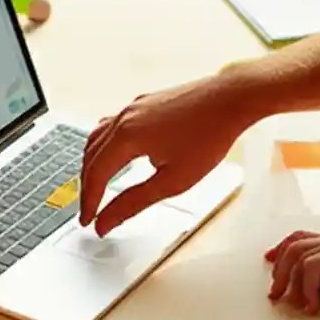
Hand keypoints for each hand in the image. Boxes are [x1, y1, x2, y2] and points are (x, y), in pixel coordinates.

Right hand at [80, 74, 262, 236]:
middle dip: (87, 186)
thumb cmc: (209, 135)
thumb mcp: (172, 181)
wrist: (231, 98)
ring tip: (94, 185)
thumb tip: (106, 221)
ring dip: (92, 164)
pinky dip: (104, 145)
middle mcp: (124, 118)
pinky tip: (113, 152)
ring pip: (97, 138)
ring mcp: (133, 107)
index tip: (88, 220)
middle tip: (89, 209)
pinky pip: (111, 125)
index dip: (89, 202)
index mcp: (126, 136)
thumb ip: (133, 203)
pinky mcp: (144, 102)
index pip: (95, 176)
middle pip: (91, 157)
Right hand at [264, 224, 319, 313]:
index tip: (310, 308)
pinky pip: (303, 238)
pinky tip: (274, 257)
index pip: (313, 266)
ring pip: (296, 245)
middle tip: (280, 300)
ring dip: (281, 264)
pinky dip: (285, 247)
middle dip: (285, 278)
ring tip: (274, 286)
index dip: (305, 288)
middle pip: (297, 254)